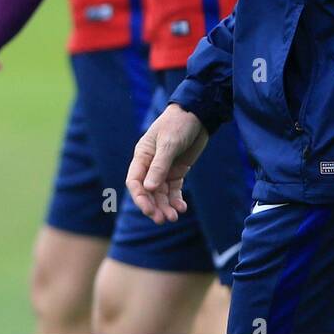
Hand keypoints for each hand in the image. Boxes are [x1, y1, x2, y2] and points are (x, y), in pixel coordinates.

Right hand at [126, 104, 207, 223]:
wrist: (198, 114)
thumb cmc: (179, 124)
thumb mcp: (169, 143)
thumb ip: (159, 166)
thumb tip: (148, 189)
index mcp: (142, 156)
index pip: (135, 182)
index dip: (140, 198)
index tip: (149, 210)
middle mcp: (150, 165)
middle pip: (148, 192)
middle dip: (154, 206)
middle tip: (162, 220)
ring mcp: (164, 169)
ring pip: (161, 194)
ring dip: (165, 206)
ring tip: (174, 217)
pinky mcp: (177, 171)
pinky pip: (174, 190)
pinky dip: (176, 200)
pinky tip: (182, 208)